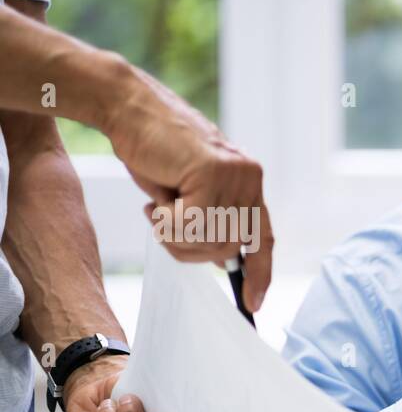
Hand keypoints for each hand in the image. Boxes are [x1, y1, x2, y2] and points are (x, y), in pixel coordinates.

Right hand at [102, 66, 274, 311]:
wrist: (127, 108)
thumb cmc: (152, 153)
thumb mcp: (186, 195)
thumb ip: (208, 222)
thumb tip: (221, 261)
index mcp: (248, 185)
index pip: (263, 239)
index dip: (259, 274)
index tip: (253, 303)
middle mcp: (250, 179)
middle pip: (229, 249)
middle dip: (192, 249)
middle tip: (164, 225)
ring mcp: (236, 175)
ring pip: (211, 240)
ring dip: (175, 234)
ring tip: (160, 207)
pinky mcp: (214, 172)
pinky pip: (191, 223)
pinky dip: (166, 221)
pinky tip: (158, 198)